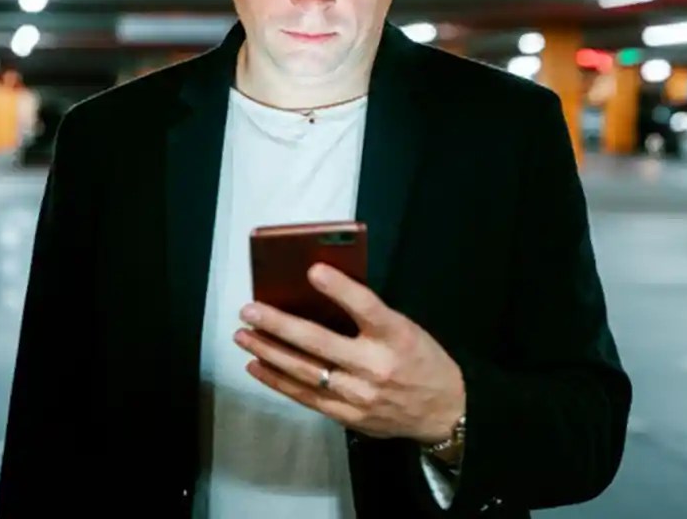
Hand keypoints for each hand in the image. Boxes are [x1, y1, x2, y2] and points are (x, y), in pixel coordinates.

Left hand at [235, 262, 465, 444]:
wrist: (443, 410)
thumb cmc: (421, 359)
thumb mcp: (405, 328)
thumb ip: (368, 315)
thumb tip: (317, 292)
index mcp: (396, 335)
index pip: (366, 306)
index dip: (339, 288)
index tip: (312, 270)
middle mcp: (376, 365)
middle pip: (319, 342)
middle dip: (278, 324)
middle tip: (249, 309)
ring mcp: (359, 394)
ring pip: (304, 371)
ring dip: (268, 351)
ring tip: (243, 335)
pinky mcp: (348, 415)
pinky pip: (305, 397)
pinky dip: (277, 381)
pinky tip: (257, 365)